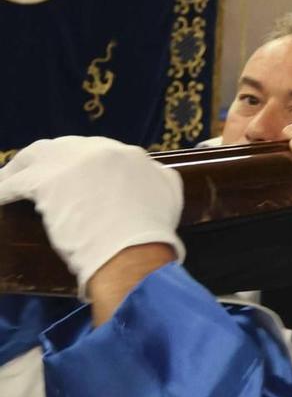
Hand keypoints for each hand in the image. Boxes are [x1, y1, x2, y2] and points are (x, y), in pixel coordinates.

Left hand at [0, 137, 183, 287]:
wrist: (134, 248)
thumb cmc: (152, 231)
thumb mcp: (169, 195)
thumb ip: (158, 178)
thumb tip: (151, 173)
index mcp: (128, 155)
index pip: (96, 152)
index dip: (81, 166)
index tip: (72, 179)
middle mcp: (99, 150)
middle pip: (62, 148)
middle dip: (48, 161)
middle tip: (37, 177)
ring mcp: (69, 163)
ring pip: (34, 157)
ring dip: (19, 169)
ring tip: (9, 182)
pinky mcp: (43, 181)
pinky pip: (13, 184)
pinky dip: (3, 191)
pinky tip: (0, 199)